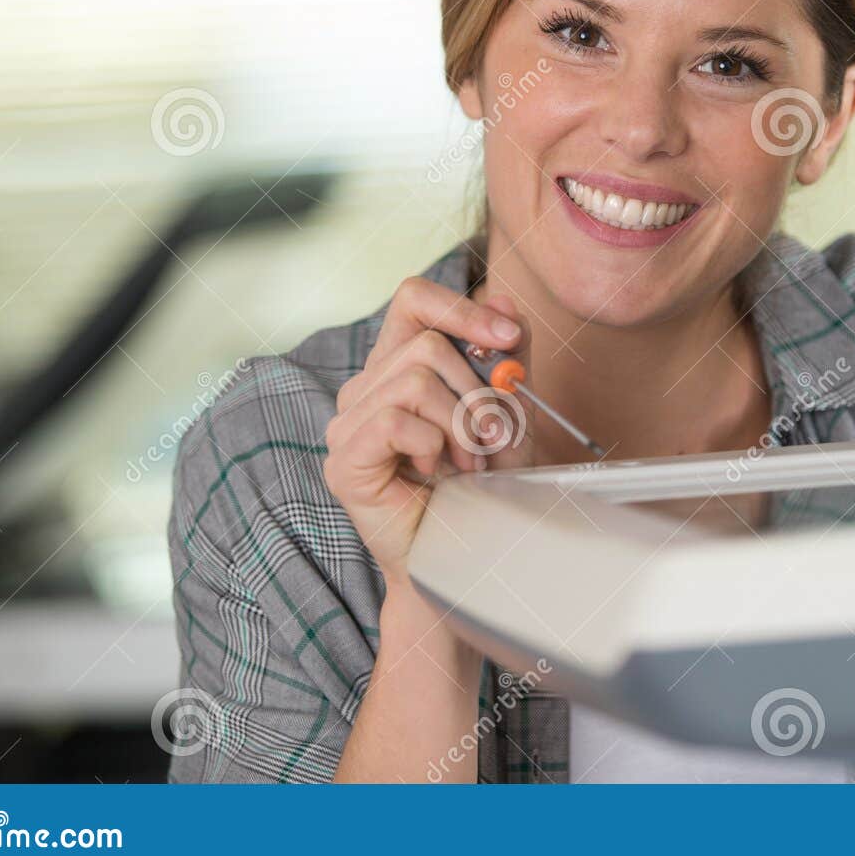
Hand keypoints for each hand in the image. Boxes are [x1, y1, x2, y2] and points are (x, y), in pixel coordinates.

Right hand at [322, 278, 533, 582]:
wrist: (466, 554)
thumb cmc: (483, 485)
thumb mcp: (509, 411)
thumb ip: (507, 358)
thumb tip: (506, 302)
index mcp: (400, 365)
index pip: (414, 300)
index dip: (461, 309)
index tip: (507, 339)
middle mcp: (366, 387)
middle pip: (427, 344)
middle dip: (477, 391)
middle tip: (493, 436)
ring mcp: (348, 423)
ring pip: (415, 381)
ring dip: (461, 425)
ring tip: (470, 462)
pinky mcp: (345, 460)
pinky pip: (395, 422)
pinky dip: (433, 446)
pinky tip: (436, 473)